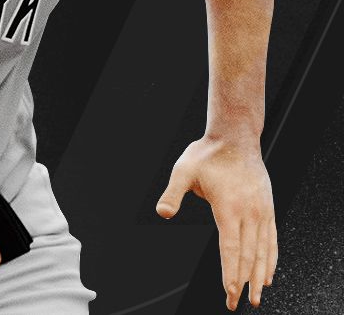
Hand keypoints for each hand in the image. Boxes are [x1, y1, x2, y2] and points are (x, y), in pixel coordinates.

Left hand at [157, 136, 276, 309]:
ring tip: (258, 295)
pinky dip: (271, 258)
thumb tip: (162, 213)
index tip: (230, 292)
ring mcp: (262, 211)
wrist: (235, 138)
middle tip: (241, 303)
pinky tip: (269, 272)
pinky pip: (272, 239)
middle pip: (249, 255)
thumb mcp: (183, 170)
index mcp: (229, 207)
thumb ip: (172, 193)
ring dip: (261, 275)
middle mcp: (250, 212)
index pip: (231, 248)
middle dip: (245, 282)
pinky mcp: (268, 208)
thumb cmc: (207, 154)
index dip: (230, 272)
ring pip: (264, 250)